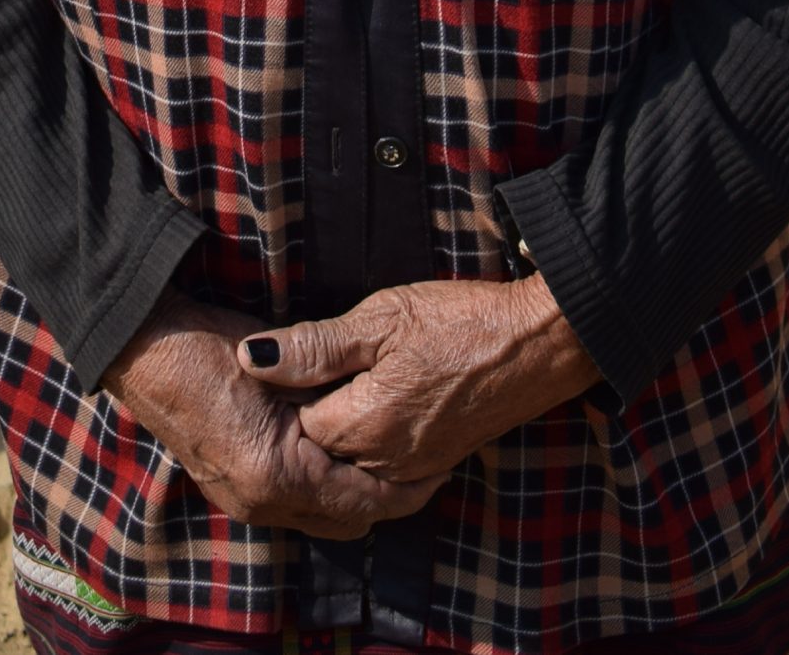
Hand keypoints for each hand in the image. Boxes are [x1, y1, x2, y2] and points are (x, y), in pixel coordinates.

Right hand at [102, 292, 449, 538]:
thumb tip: (377, 410)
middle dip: (387, 498)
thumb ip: (329, 395)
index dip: (407, 488)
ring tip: (386, 459)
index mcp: (280, 475)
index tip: (439, 465)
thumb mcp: (284, 365)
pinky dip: (326, 490)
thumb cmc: (213, 347)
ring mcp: (244, 502)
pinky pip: (297, 506)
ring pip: (323, 518)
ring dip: (356, 495)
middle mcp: (263, 503)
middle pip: (349, 521)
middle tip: (420, 465)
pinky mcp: (233, 491)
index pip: (365, 501)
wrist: (146, 352)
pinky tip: (338, 455)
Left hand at [235, 275, 600, 482]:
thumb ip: (314, 346)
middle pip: (319, 448)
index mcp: (364, 426)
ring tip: (348, 376)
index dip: (286, 390)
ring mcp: (412, 470)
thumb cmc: (461, 320)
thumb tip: (251, 358)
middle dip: (309, 411)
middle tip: (316, 363)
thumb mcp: (382, 318)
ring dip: (339, 425)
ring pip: (349, 460)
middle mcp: (384, 462)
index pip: (294, 424)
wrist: (538, 345)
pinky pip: (382, 466)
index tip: (295, 356)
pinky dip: (370, 438)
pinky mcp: (434, 464)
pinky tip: (377, 398)